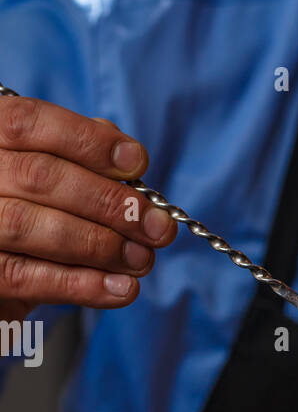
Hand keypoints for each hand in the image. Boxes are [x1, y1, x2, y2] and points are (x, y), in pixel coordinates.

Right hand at [0, 97, 175, 324]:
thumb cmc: (27, 214)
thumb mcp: (44, 179)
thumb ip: (77, 158)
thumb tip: (126, 157)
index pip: (29, 123)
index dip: (89, 142)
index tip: (138, 163)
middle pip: (40, 176)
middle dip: (109, 202)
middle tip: (157, 226)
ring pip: (30, 226)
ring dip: (99, 245)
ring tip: (142, 259)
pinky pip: (26, 277)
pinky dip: (81, 284)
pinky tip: (121, 288)